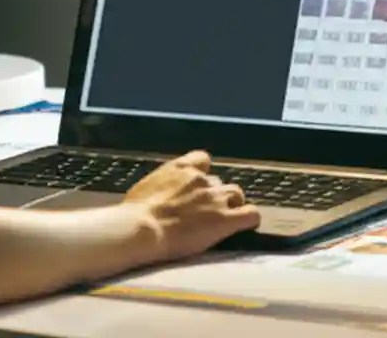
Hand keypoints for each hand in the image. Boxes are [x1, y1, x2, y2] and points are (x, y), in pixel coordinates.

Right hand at [121, 150, 260, 261]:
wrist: (141, 228)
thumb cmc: (135, 213)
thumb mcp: (145, 189)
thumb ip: (161, 186)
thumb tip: (159, 196)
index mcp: (180, 168)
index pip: (203, 159)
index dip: (204, 173)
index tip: (198, 186)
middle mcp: (201, 179)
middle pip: (219, 182)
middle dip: (216, 195)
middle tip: (207, 212)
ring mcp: (216, 198)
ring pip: (237, 195)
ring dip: (233, 205)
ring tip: (226, 219)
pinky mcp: (225, 219)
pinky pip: (251, 214)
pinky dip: (250, 219)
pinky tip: (245, 226)